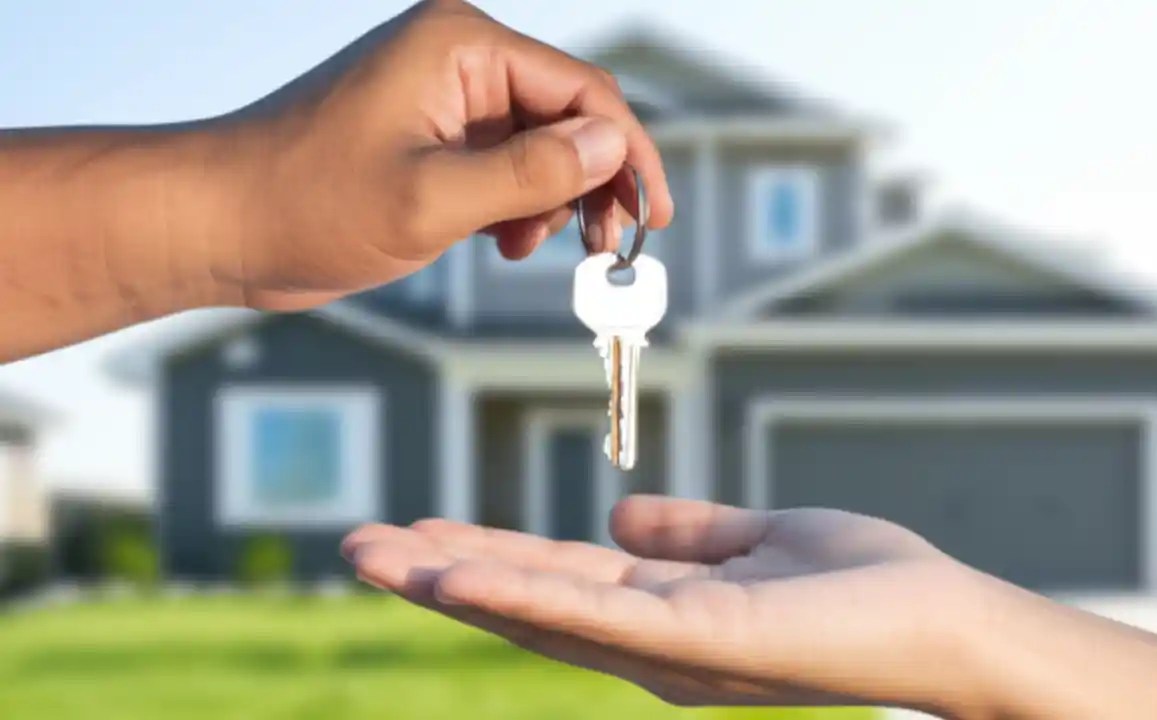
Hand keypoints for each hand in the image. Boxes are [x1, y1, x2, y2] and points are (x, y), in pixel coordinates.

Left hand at [203, 0, 672, 309]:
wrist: (217, 223)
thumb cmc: (307, 203)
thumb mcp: (433, 199)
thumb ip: (531, 173)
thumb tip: (611, 147)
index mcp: (461, 45)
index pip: (582, 92)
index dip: (628, 155)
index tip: (654, 218)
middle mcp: (459, 58)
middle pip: (568, 115)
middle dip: (595, 182)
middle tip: (610, 247)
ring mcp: (444, 98)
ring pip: (541, 145)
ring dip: (555, 200)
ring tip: (539, 250)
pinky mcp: (430, 137)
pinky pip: (504, 164)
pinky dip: (518, 207)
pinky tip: (505, 244)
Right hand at [341, 496, 997, 715]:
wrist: (943, 621)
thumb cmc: (865, 584)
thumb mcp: (758, 542)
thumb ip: (690, 535)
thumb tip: (619, 516)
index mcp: (661, 613)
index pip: (552, 581)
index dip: (482, 558)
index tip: (417, 532)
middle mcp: (649, 643)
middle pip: (526, 602)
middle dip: (440, 575)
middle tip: (356, 546)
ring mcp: (669, 649)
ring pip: (541, 613)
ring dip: (457, 584)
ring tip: (379, 557)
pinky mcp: (700, 642)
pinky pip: (599, 618)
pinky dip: (526, 597)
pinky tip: (463, 576)